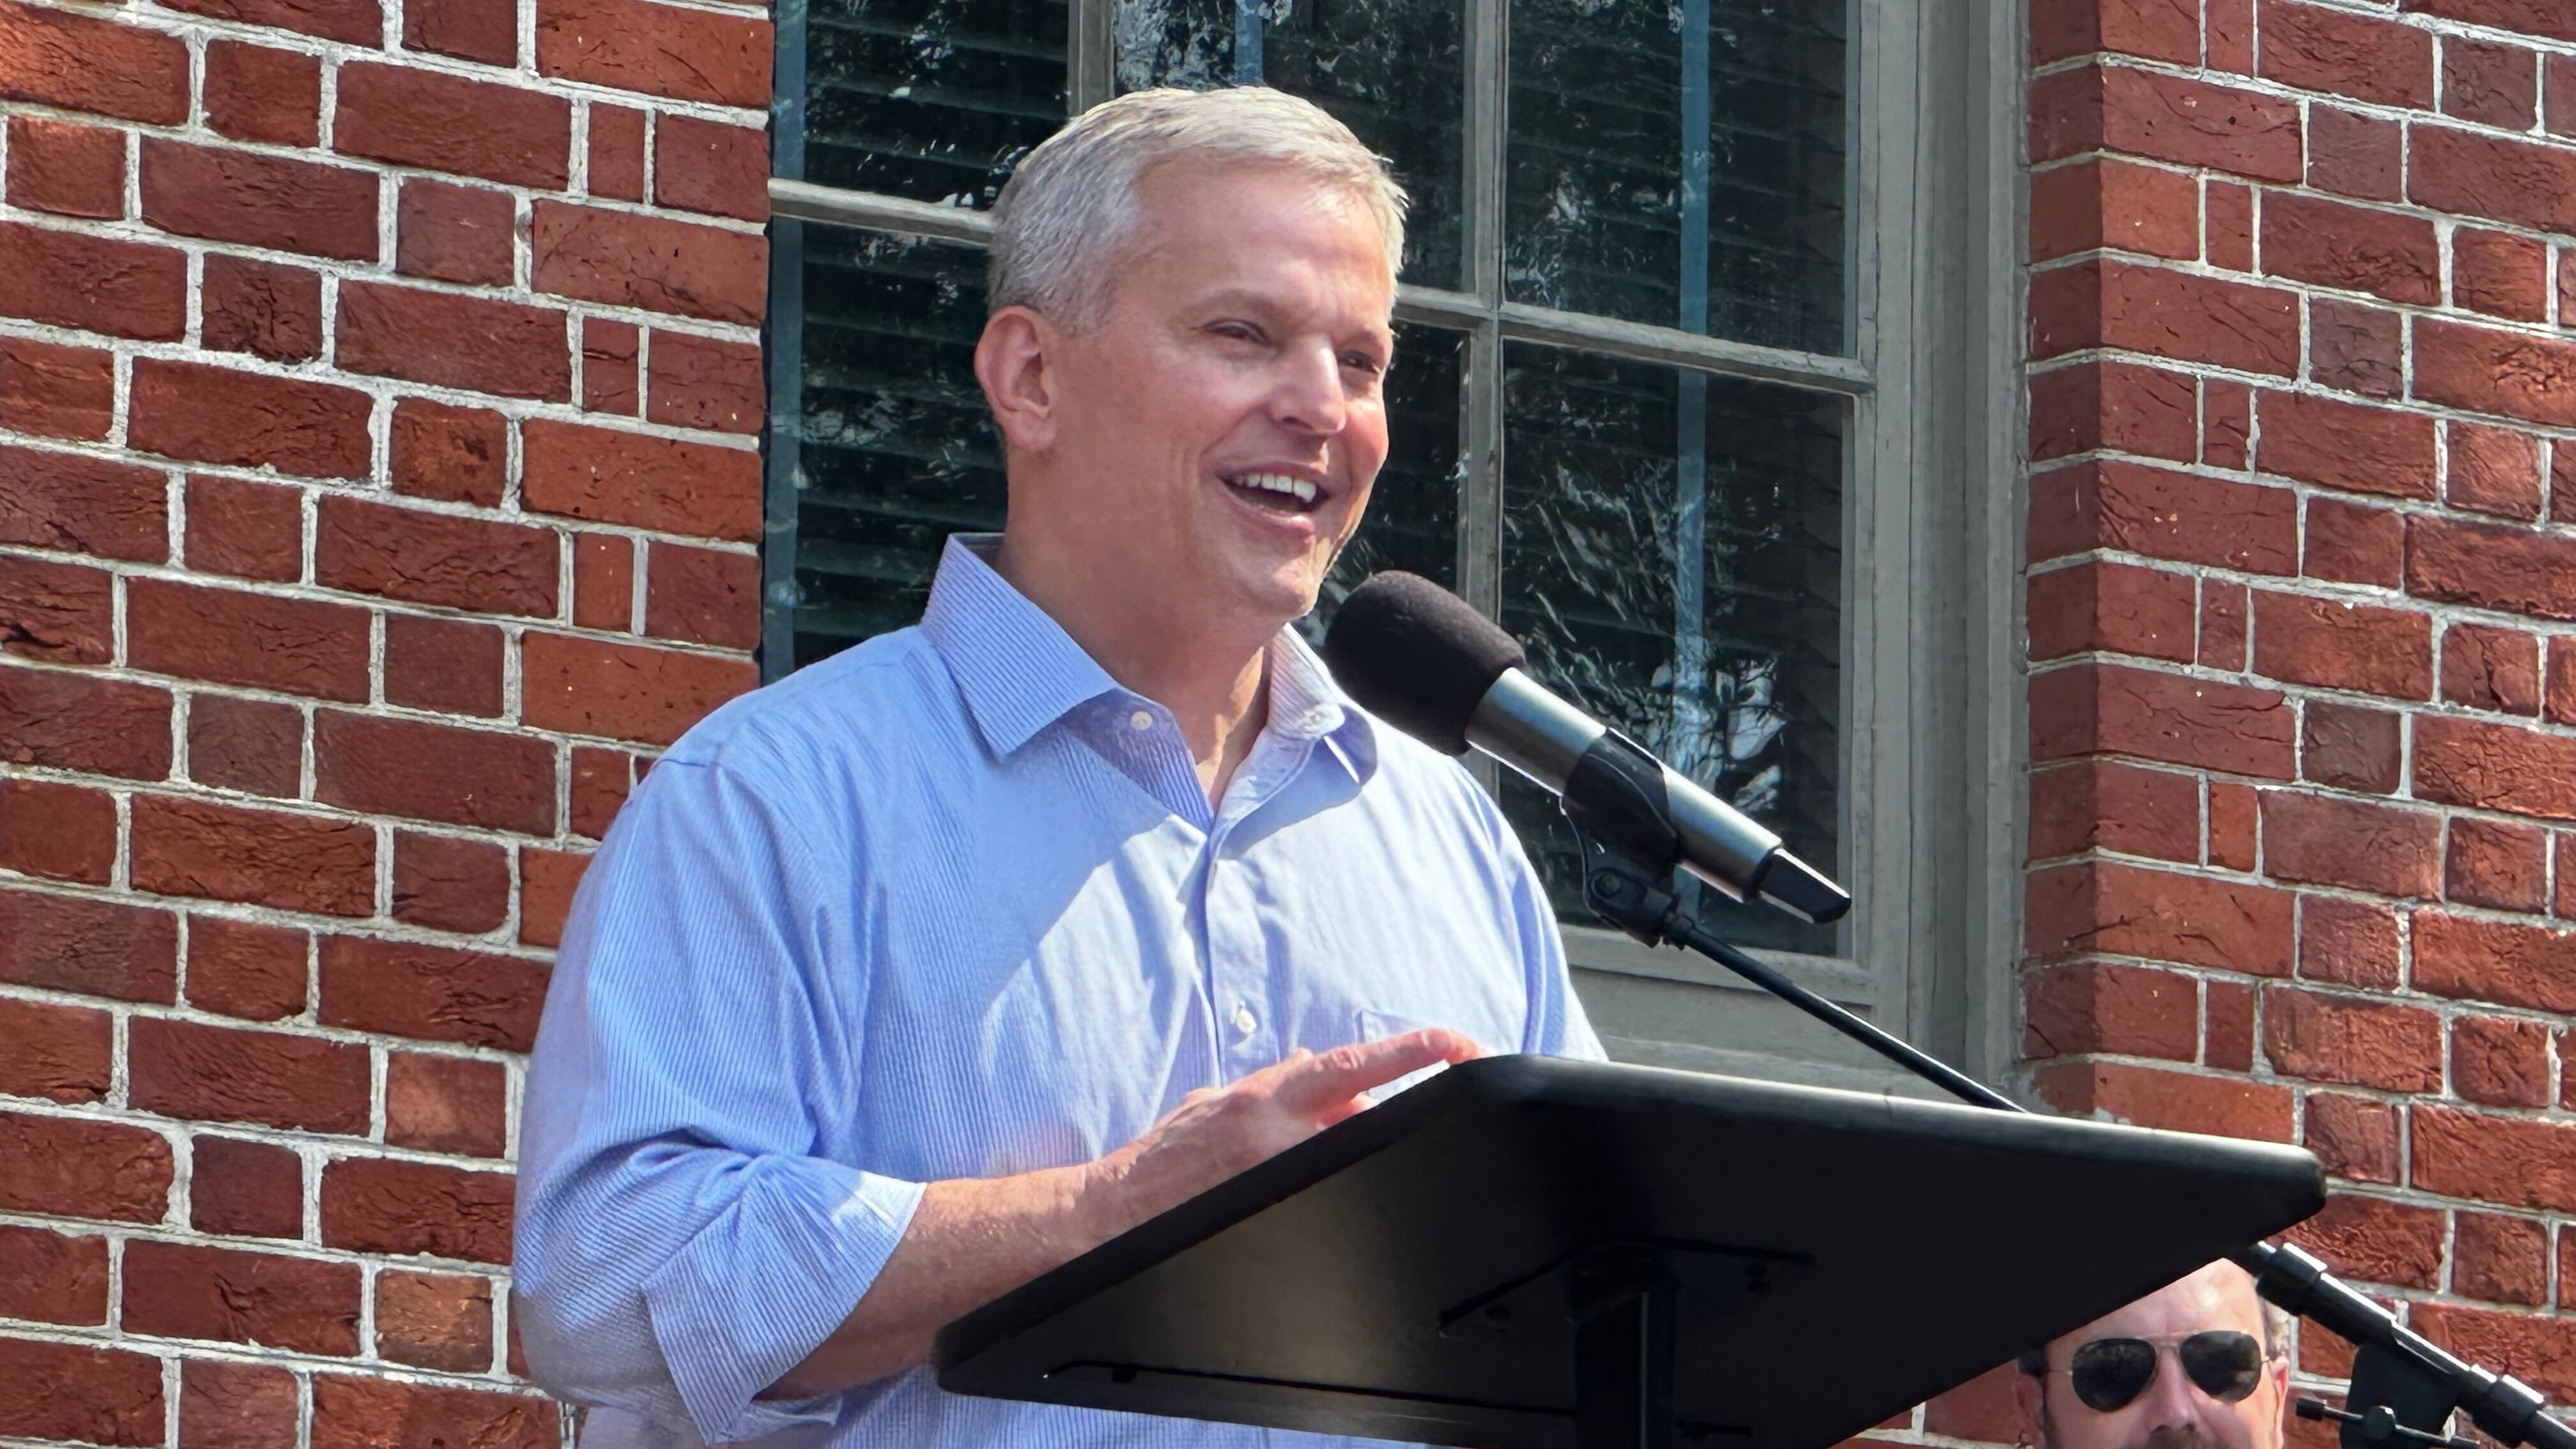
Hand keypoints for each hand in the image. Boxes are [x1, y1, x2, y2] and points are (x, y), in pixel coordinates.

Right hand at [1087, 1028, 1482, 1230]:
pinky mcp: (1270, 1212)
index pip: (1349, 1067)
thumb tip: (1310, 1062)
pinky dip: (1319, 1192)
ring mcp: (1278, 1177)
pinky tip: (1288, 1201)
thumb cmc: (1163, 1160)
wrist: (1115, 1213)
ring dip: (1335, 1158)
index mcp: (1263, 1099)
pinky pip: (1326, 1197)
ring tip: (1280, 1171)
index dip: (1408, 1052)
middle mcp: (1277, 1134)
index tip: (1454, 1044)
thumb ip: (1267, 1085)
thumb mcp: (1213, 1106)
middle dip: (1358, 1126)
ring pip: (1346, 1156)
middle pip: (1360, 1120)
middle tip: (1332, 1139)